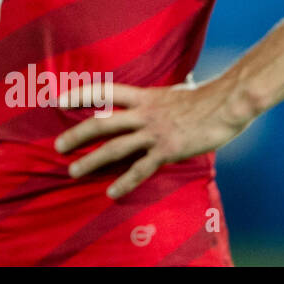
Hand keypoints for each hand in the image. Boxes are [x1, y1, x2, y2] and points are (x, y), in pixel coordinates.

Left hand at [53, 77, 252, 199]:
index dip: (80, 94)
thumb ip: (155, 98)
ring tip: (73, 171)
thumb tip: (148, 96)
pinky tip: (112, 192)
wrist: (226, 104)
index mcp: (143, 96)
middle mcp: (143, 114)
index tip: (58, 100)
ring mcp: (154, 133)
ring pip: (115, 148)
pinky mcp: (167, 150)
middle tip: (58, 146)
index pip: (104, 91)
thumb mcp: (172, 91)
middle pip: (101, 124)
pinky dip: (125, 181)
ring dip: (91, 161)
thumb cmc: (203, 98)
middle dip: (77, 135)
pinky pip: (141, 168)